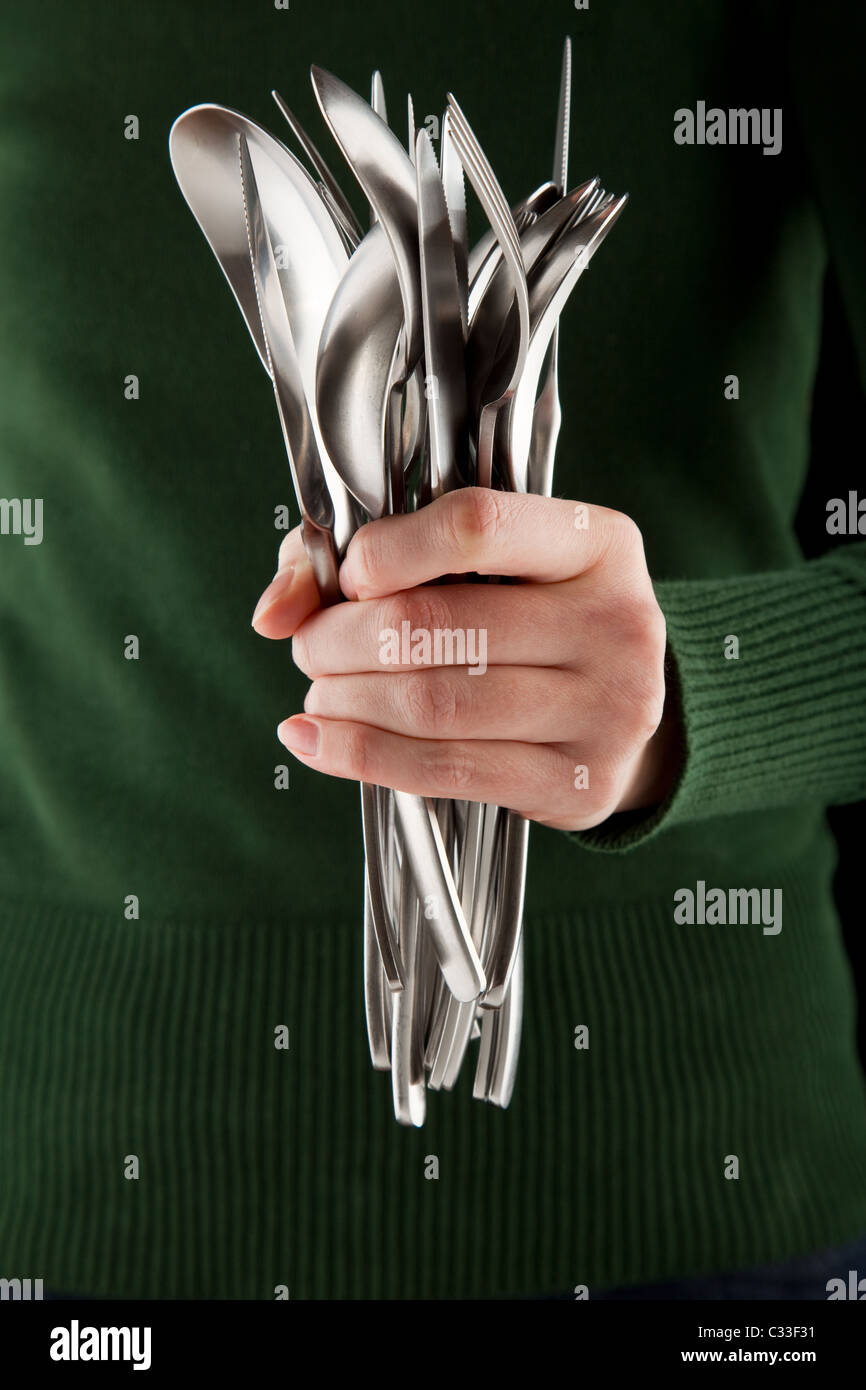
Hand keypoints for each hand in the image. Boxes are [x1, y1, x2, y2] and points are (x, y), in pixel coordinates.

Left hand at [251, 489, 677, 830]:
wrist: (628, 709)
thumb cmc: (536, 619)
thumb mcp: (484, 566)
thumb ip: (371, 560)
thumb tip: (276, 610)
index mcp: (595, 544)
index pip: (476, 526)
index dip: (387, 551)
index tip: (349, 578)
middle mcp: (616, 622)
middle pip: (437, 625)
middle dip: (342, 639)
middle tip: (311, 649)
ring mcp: (607, 709)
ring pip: (435, 704)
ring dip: (346, 702)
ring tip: (320, 696)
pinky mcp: (579, 783)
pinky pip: (448, 772)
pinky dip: (362, 757)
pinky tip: (318, 743)